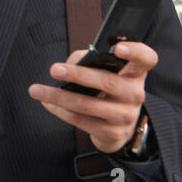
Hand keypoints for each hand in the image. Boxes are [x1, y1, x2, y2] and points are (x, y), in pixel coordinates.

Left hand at [27, 41, 156, 153]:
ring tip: (36, 89)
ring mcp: (125, 115)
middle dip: (78, 75)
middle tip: (54, 69)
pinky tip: (47, 103)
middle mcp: (135, 94)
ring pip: (87, 104)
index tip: (117, 48)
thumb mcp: (107, 73)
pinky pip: (80, 120)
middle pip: (108, 82)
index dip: (135, 52)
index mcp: (136, 73)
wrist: (118, 127)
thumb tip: (71, 64)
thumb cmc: (108, 90)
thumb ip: (91, 61)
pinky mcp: (112, 133)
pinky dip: (59, 110)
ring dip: (58, 96)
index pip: (146, 59)